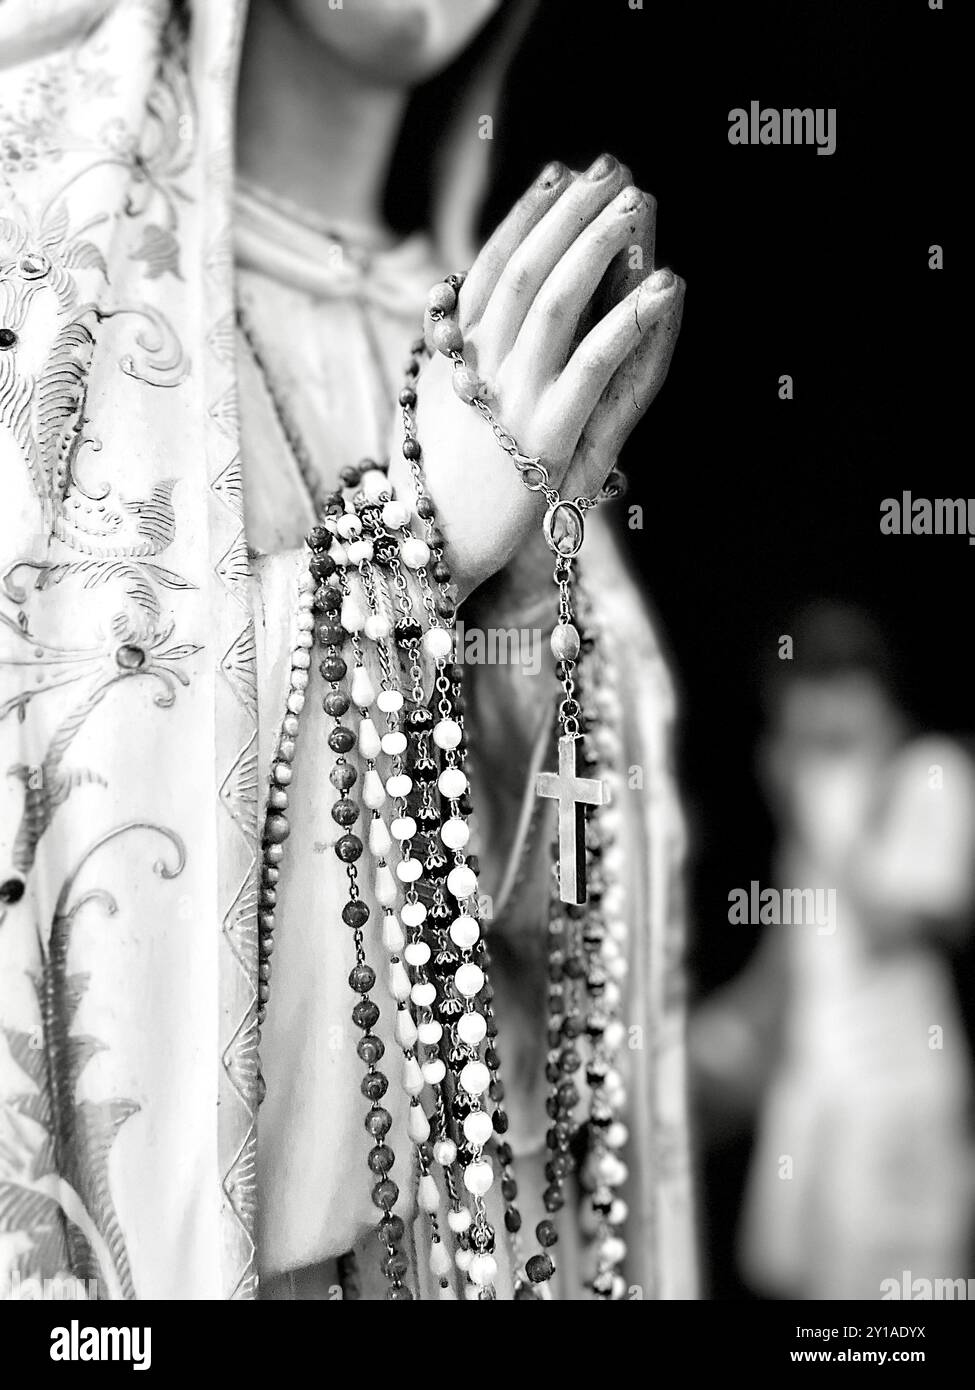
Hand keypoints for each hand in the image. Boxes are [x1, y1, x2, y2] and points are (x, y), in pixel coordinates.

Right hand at [388, 154, 684, 603]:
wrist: (422, 548)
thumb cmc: (428, 482)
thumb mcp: (423, 404)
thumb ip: (442, 353)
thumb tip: (448, 303)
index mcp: (452, 353)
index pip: (491, 265)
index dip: (526, 215)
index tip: (559, 175)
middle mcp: (480, 364)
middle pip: (526, 266)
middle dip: (570, 212)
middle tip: (611, 170)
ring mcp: (512, 397)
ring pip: (557, 300)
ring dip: (598, 244)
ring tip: (635, 203)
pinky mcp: (546, 436)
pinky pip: (593, 365)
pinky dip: (630, 320)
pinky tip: (665, 287)